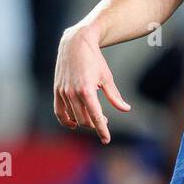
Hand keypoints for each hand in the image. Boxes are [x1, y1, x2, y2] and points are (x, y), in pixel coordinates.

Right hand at [53, 23, 130, 143]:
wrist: (75, 43)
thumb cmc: (94, 59)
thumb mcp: (107, 78)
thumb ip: (115, 96)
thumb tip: (126, 109)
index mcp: (87, 91)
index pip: (96, 117)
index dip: (102, 130)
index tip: (107, 140)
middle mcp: (73, 93)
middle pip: (84, 120)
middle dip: (95, 124)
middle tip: (105, 121)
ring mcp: (63, 92)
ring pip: (73, 117)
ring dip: (84, 121)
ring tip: (94, 117)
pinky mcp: (57, 90)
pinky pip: (59, 112)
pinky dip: (66, 120)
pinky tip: (74, 123)